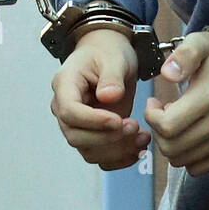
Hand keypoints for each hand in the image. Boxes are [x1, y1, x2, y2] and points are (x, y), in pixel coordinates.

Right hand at [51, 28, 149, 170]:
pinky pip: (100, 156)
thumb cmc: (107, 51)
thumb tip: (108, 97)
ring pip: (89, 151)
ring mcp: (78, 124)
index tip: (117, 119)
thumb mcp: (113, 57)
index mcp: (65, 85)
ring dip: (117, 150)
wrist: (109, 53)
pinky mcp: (92, 135)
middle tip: (134, 126)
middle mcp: (65, 108)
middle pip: (76, 136)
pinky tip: (139, 148)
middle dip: (108, 137)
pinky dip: (120, 158)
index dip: (92, 121)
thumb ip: (112, 76)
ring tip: (143, 137)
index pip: (70, 112)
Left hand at [144, 29, 208, 176]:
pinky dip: (187, 156)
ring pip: (183, 160)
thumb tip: (168, 73)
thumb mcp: (201, 42)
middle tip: (163, 113)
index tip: (154, 102)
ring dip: (171, 144)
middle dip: (158, 131)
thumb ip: (184, 55)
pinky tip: (189, 134)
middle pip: (172, 147)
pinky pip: (200, 168)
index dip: (152, 116)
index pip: (167, 126)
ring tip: (176, 122)